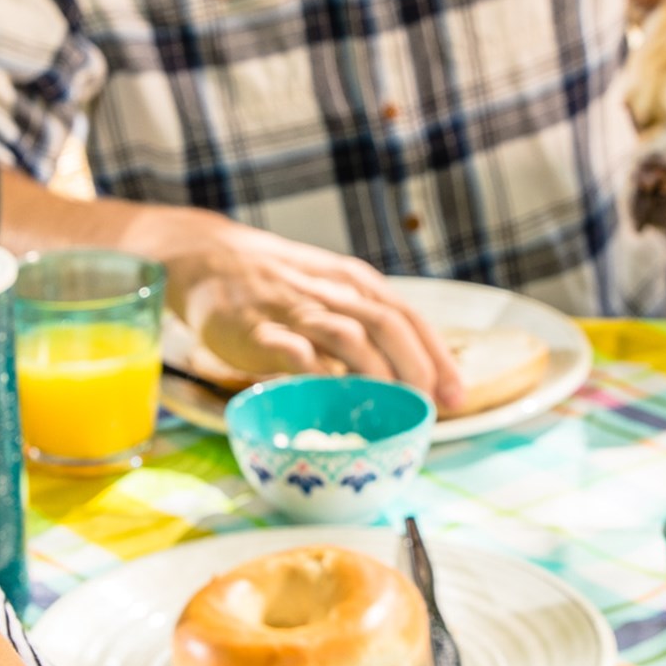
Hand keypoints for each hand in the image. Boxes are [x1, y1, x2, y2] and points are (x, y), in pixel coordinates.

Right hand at [140, 208, 462, 410]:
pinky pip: (292, 351)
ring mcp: (294, 309)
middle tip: (426, 408)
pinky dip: (317, 374)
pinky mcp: (256, 329)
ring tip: (389, 408)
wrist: (208, 257)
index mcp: (356, 283)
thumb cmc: (277, 283)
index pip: (410, 317)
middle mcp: (332, 293)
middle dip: (416, 369)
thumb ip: (363, 324)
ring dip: (376, 374)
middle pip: (388, 326)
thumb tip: (409, 376)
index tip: (456, 396)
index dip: (438, 358)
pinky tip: (331, 397)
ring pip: (348, 336)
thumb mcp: (330, 289)